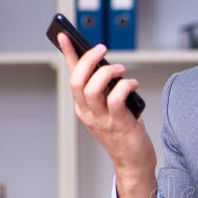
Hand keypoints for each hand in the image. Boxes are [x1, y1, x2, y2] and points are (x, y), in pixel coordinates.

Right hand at [60, 33, 157, 197]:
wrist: (133, 162)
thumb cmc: (124, 133)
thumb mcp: (110, 109)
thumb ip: (107, 91)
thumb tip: (109, 66)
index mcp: (82, 108)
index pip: (71, 76)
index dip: (68, 54)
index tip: (65, 35)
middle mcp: (88, 113)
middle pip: (77, 81)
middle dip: (88, 59)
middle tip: (101, 48)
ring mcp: (101, 120)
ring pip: (92, 88)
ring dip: (107, 72)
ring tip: (121, 69)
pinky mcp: (118, 124)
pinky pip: (116, 99)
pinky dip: (124, 86)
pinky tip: (132, 83)